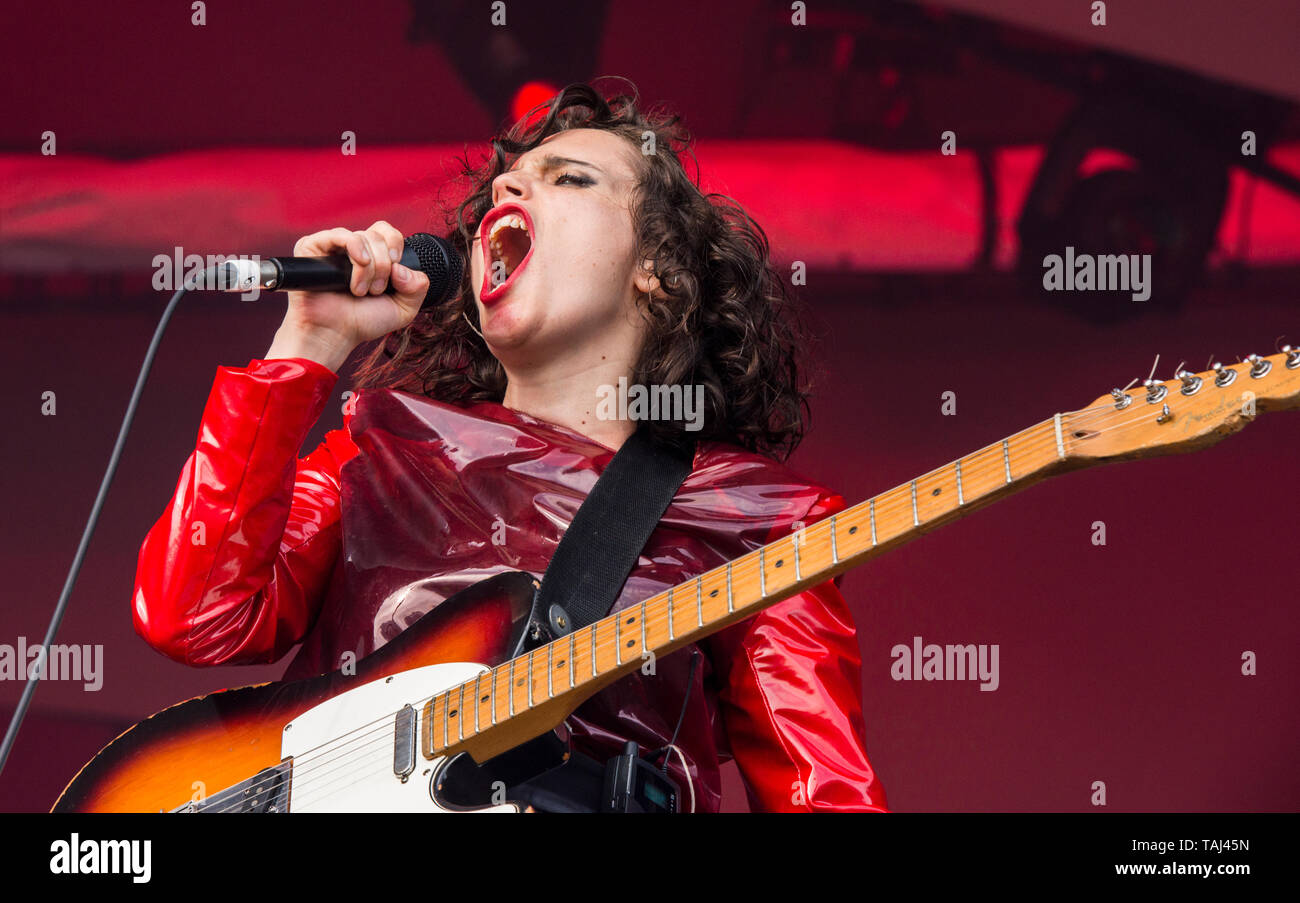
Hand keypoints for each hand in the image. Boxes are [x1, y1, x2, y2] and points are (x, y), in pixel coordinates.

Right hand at [273, 221, 430, 365]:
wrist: (335, 334)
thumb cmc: (363, 321)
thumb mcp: (404, 308)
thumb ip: (418, 287)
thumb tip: (401, 267)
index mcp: (373, 254)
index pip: (388, 232)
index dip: (395, 247)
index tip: (394, 272)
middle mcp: (353, 246)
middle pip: (378, 235)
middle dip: (383, 266)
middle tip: (375, 291)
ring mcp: (332, 245)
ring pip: (362, 237)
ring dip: (368, 268)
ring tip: (359, 291)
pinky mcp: (312, 246)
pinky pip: (339, 235)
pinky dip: (354, 249)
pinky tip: (356, 266)